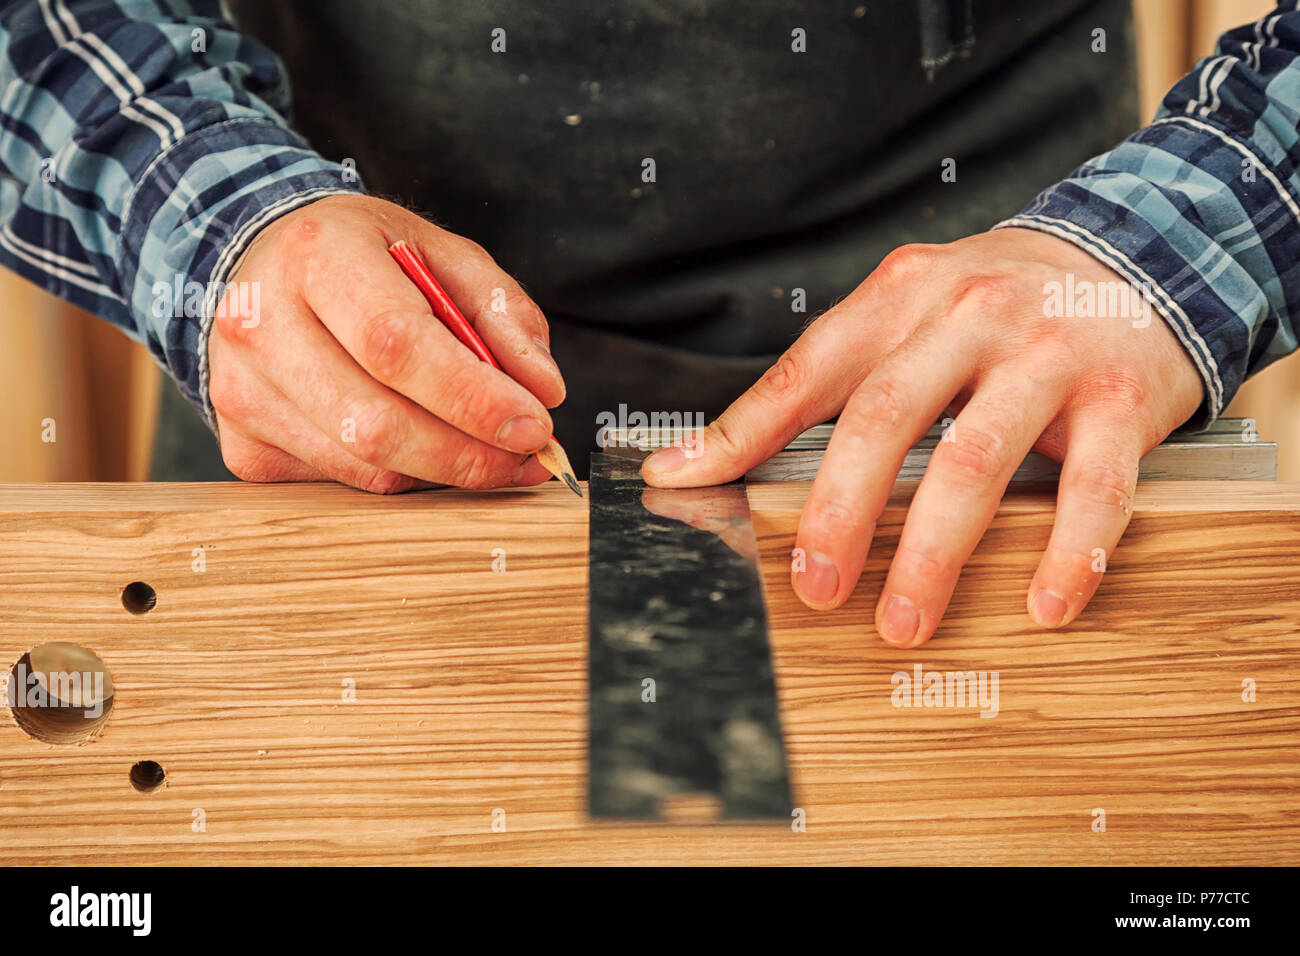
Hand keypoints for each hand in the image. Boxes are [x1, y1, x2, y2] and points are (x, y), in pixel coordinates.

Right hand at [207, 195, 564, 491]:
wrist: (259, 267)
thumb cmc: (364, 260)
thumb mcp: (441, 254)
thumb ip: (502, 314)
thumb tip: (543, 390)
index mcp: (317, 255)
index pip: (396, 344)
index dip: (472, 397)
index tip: (533, 425)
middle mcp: (261, 323)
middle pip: (377, 424)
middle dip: (469, 454)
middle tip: (525, 457)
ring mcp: (241, 391)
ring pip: (364, 467)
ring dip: (443, 472)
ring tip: (487, 451)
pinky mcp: (242, 445)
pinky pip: (343, 485)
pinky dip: (400, 477)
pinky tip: (422, 447)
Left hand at [642, 228, 1203, 645]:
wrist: (1138, 258)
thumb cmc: (995, 309)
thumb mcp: (906, 315)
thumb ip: (821, 379)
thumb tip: (706, 455)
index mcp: (902, 297)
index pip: (808, 370)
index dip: (741, 431)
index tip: (679, 485)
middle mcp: (970, 315)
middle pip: (886, 416)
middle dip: (841, 509)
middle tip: (813, 587)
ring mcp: (1048, 353)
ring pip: (978, 457)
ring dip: (934, 551)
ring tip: (903, 622)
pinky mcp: (1122, 398)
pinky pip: (1095, 486)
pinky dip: (1070, 551)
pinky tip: (1045, 604)